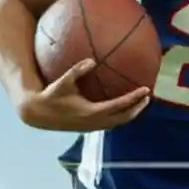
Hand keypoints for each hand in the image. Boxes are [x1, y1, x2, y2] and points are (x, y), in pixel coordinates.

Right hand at [22, 59, 149, 131]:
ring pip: (118, 122)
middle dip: (137, 108)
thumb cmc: (51, 96)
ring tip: (140, 102)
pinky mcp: (90, 128)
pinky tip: (123, 105)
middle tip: (148, 97)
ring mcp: (93, 127)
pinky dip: (121, 115)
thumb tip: (92, 60)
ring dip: (131, 113)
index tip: (146, 90)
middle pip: (124, 117)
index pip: (119, 106)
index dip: (134, 98)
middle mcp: (95, 122)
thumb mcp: (62, 82)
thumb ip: (77, 70)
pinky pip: (111, 122)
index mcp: (91, 112)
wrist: (39, 115)